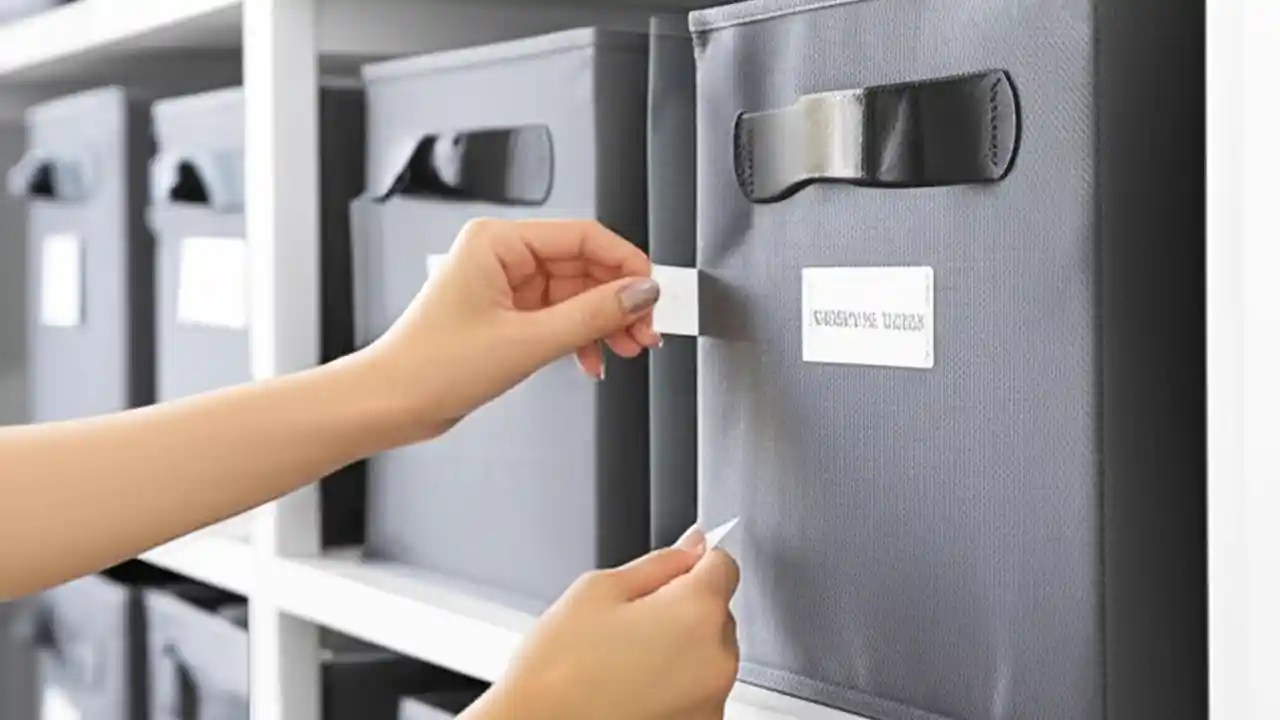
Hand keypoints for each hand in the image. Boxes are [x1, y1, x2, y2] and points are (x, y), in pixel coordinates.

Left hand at [358, 218, 661, 440]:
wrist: (391, 404)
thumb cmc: (431, 366)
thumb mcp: (527, 342)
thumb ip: (592, 315)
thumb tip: (639, 293)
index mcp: (497, 241)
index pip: (583, 237)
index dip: (625, 264)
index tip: (653, 291)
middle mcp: (499, 256)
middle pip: (583, 266)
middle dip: (618, 301)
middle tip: (645, 330)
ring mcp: (502, 286)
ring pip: (575, 294)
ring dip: (603, 323)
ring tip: (626, 349)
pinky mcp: (504, 315)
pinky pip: (558, 316)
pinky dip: (580, 337)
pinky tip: (592, 360)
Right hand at [468, 528, 741, 719]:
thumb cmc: (558, 670)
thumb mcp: (598, 590)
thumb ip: (658, 562)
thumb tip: (692, 546)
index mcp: (696, 613)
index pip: (723, 564)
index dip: (694, 560)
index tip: (673, 569)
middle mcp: (717, 659)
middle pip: (715, 612)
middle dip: (681, 608)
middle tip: (628, 623)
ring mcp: (712, 700)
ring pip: (706, 653)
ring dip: (679, 648)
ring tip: (624, 661)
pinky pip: (697, 689)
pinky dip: (675, 683)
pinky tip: (633, 687)